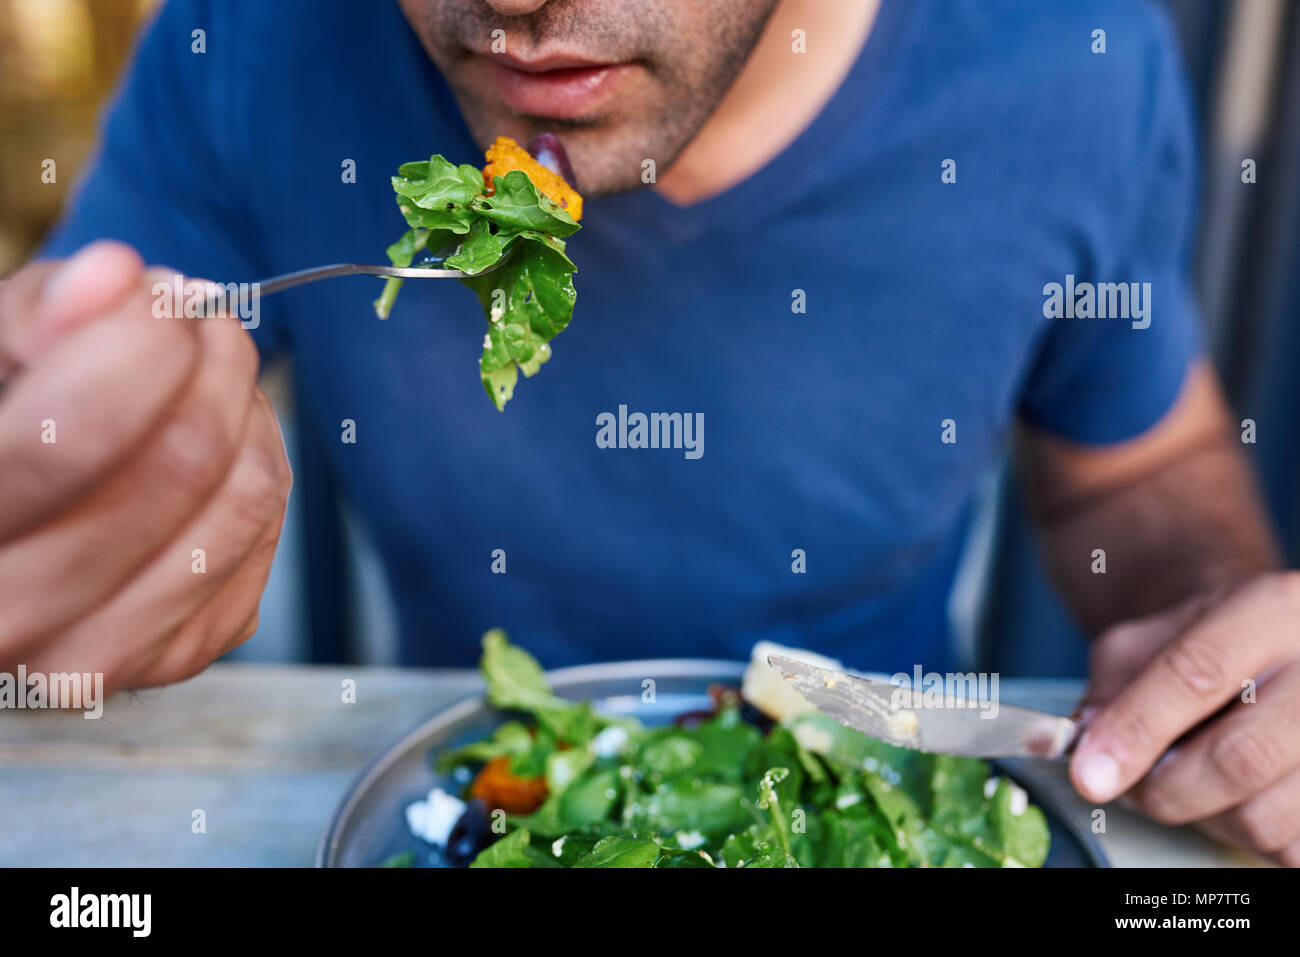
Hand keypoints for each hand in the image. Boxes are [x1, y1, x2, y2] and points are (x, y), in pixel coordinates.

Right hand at [0, 241, 290, 693]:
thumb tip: (116, 278)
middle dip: (213, 364)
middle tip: (207, 321)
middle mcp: (8, 623)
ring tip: (217, 374)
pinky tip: (223, 446)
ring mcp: (94, 658)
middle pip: (181, 467)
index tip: (162, 298)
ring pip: (242, 505)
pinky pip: (264, 543)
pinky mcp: (171, 660)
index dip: (141, 345)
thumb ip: (39, 312)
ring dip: (250, 415)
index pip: (70, 439)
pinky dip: (260, 473)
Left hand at [1070, 572, 1299, 864]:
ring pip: (1264, 815)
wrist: (1266, 654)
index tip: (1090, 774)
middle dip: (1164, 789)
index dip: (1136, 730)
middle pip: (1240, 757)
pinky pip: (1287, 845)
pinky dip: (1243, 832)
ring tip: (1190, 782)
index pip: (1197, 673)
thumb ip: (1113, 686)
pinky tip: (1235, 796)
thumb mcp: (1147, 641)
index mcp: (1269, 611)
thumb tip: (1088, 745)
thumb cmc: (1202, 649)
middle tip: (1130, 788)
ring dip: (1205, 815)